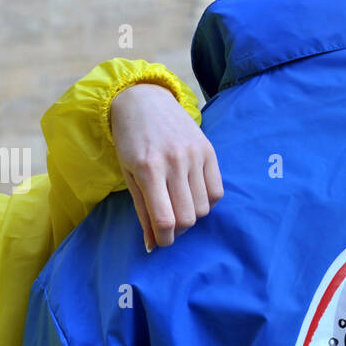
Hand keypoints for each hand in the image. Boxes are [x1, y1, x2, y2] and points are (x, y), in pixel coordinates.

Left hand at [110, 83, 223, 250]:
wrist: (144, 100)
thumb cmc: (129, 141)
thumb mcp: (128, 175)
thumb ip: (142, 211)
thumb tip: (152, 245)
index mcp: (149, 169)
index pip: (165, 219)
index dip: (164, 239)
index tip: (160, 241)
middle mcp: (176, 162)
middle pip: (187, 218)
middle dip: (177, 231)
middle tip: (167, 225)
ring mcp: (195, 155)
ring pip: (203, 208)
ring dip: (191, 217)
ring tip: (177, 207)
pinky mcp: (209, 151)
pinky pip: (217, 192)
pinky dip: (206, 202)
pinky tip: (191, 195)